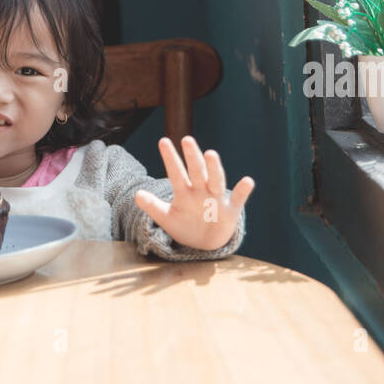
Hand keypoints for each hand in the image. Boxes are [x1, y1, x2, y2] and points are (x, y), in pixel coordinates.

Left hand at [134, 136, 254, 251]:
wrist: (206, 243)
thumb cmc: (185, 225)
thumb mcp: (167, 218)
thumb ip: (153, 206)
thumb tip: (136, 194)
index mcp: (184, 191)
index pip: (176, 172)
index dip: (170, 158)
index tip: (163, 141)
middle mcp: (201, 189)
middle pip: (196, 171)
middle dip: (192, 157)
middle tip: (186, 140)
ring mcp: (217, 198)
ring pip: (216, 180)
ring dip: (214, 168)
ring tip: (210, 154)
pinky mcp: (231, 210)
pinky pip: (238, 198)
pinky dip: (243, 190)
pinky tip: (247, 181)